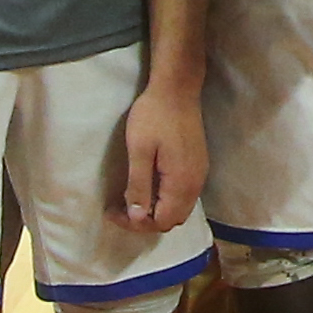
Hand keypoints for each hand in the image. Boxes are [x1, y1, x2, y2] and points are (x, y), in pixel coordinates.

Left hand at [118, 78, 205, 235]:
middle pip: (172, 220)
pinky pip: (184, 196)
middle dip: (145, 221)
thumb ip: (138, 185)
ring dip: (156, 211)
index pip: (161, 221)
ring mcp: (199, 174)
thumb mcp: (139, 150)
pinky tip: (149, 187)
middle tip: (120, 209)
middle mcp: (195, 184)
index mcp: (180, 182)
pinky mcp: (198, 165)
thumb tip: (136, 217)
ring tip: (131, 200)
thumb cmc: (154, 116)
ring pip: (180, 209)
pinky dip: (166, 201)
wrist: (177, 89)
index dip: (135, 223)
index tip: (113, 211)